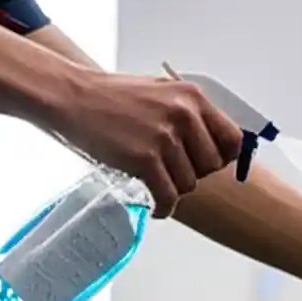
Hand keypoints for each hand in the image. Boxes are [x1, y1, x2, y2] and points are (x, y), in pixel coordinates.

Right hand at [47, 68, 243, 215]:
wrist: (70, 96)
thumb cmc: (111, 96)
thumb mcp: (162, 93)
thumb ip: (190, 116)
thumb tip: (212, 145)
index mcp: (193, 97)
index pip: (232, 139)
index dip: (222, 158)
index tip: (207, 164)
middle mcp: (184, 114)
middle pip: (211, 166)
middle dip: (194, 174)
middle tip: (173, 173)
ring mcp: (165, 137)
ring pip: (189, 184)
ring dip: (174, 189)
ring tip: (157, 183)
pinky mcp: (144, 158)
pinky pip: (168, 196)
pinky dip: (164, 207)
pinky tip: (156, 206)